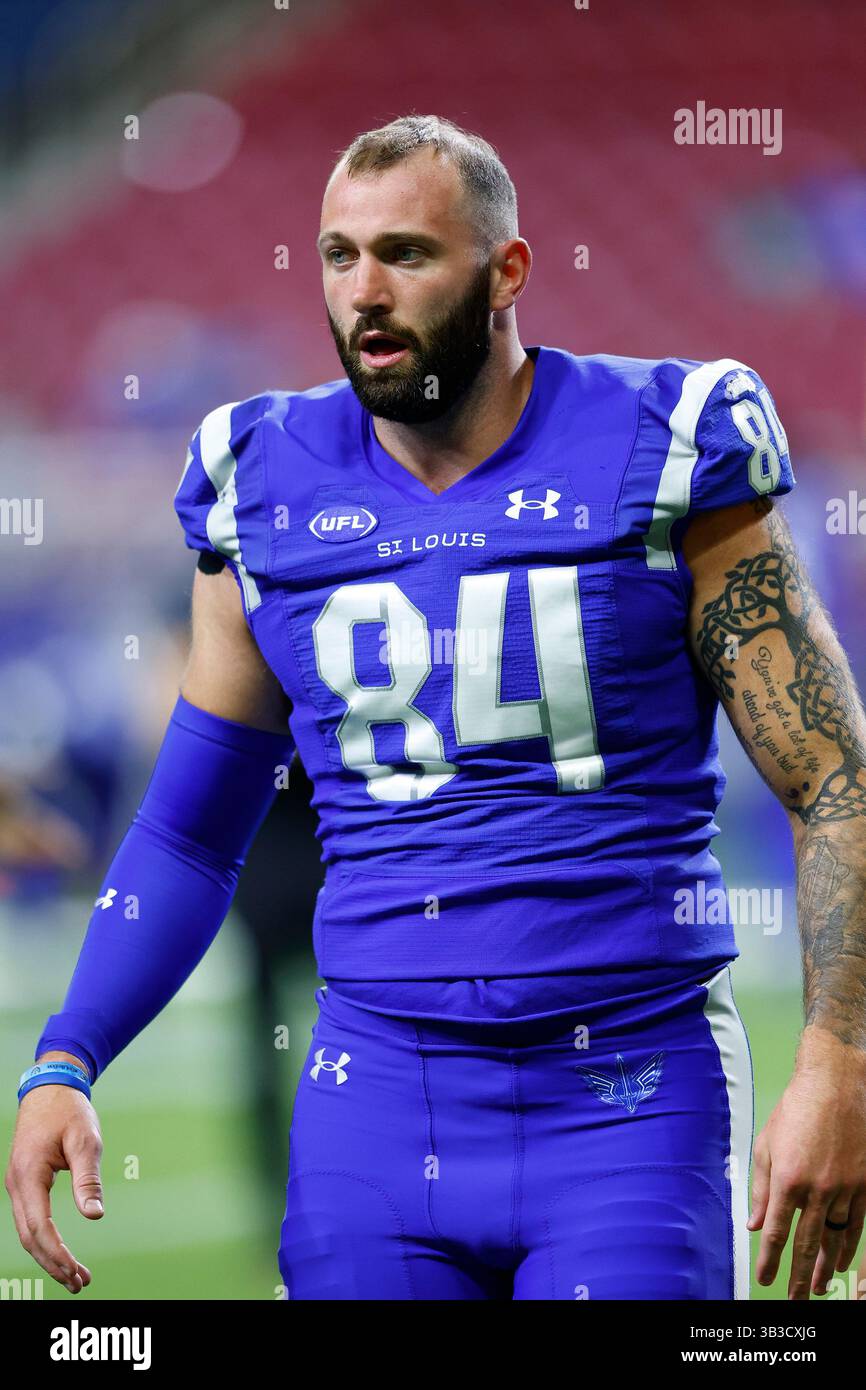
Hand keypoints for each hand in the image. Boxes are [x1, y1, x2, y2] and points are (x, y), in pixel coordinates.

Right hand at [5, 1061, 102, 1294]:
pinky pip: (30, 1219)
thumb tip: (95, 1216)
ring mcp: (17, 1185)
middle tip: (80, 1283)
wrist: (51, 1087)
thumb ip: (88, 1179)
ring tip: (74, 1276)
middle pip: (30, 1237)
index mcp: (29, 1175)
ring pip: (28, 1231)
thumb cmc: (69, 1112)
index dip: (57, 1253)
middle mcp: (16, 1184)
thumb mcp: (86, 1141)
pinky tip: (61, 1252)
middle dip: (53, 1263)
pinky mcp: (25, 1183)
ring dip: (49, 1256)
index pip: (39, 1227)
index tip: (78, 1271)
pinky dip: (45, 1239)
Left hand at [749, 1027, 865, 1298]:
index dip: (771, 1259)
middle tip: (794, 1297)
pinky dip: (848, 1245)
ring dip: (824, 1265)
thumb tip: (754, 1223)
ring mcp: (845, 1188)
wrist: (836, 1085)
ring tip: (816, 1286)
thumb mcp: (768, 1144)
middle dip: (798, 1273)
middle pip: (807, 1242)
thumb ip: (761, 1187)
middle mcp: (817, 1189)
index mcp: (788, 1179)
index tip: (765, 1278)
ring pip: (835, 1237)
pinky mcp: (865, 1183)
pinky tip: (840, 1261)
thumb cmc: (796, 1110)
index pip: (777, 1230)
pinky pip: (857, 1223)